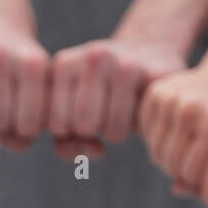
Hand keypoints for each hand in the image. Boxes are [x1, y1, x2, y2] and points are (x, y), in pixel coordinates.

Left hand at [48, 38, 185, 157]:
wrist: (150, 56)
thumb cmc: (105, 94)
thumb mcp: (76, 113)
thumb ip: (67, 143)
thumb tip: (96, 151)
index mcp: (63, 64)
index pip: (56, 125)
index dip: (72, 133)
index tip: (84, 117)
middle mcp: (92, 57)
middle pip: (84, 126)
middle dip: (95, 132)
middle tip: (106, 114)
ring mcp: (123, 62)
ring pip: (111, 129)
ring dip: (118, 132)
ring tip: (123, 110)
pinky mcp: (150, 74)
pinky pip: (136, 124)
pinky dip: (139, 126)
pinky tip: (141, 106)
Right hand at [140, 60, 207, 189]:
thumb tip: (176, 189)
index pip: (190, 174)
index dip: (198, 181)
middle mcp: (191, 108)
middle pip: (170, 163)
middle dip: (181, 171)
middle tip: (194, 165)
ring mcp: (172, 98)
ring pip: (156, 150)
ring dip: (168, 158)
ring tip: (186, 153)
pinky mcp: (158, 91)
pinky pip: (146, 133)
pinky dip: (157, 139)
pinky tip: (175, 135)